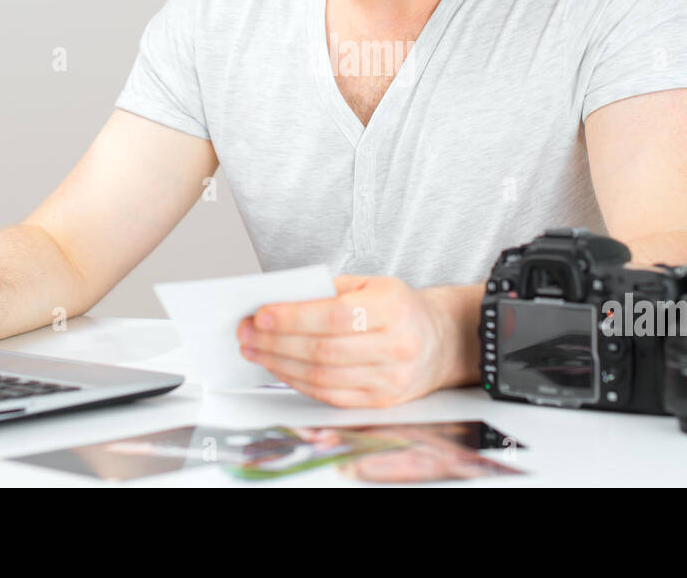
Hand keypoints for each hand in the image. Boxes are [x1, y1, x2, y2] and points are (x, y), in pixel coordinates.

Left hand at [235, 275, 458, 407]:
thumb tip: (278, 301)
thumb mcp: (371, 284)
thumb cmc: (399, 308)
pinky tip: (279, 367)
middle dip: (275, 342)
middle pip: (323, 350)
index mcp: (393, 307)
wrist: (440, 341)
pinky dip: (296, 382)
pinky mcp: (380, 401)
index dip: (293, 317)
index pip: (334, 315)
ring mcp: (389, 379)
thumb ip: (328, 290)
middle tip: (246, 332)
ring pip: (321, 377)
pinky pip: (328, 395)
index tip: (261, 314)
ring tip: (255, 350)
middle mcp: (396, 346)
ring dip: (279, 364)